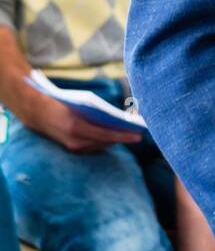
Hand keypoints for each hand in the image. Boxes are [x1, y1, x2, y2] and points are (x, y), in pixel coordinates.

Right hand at [25, 99, 142, 154]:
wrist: (39, 113)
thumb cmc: (64, 102)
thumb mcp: (81, 102)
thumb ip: (98, 110)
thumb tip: (120, 117)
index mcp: (77, 126)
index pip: (106, 134)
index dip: (123, 135)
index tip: (138, 135)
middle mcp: (75, 140)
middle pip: (105, 142)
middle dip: (122, 138)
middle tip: (139, 134)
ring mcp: (73, 147)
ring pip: (101, 146)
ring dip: (116, 141)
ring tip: (131, 135)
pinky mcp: (73, 149)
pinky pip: (94, 147)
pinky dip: (106, 142)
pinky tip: (117, 136)